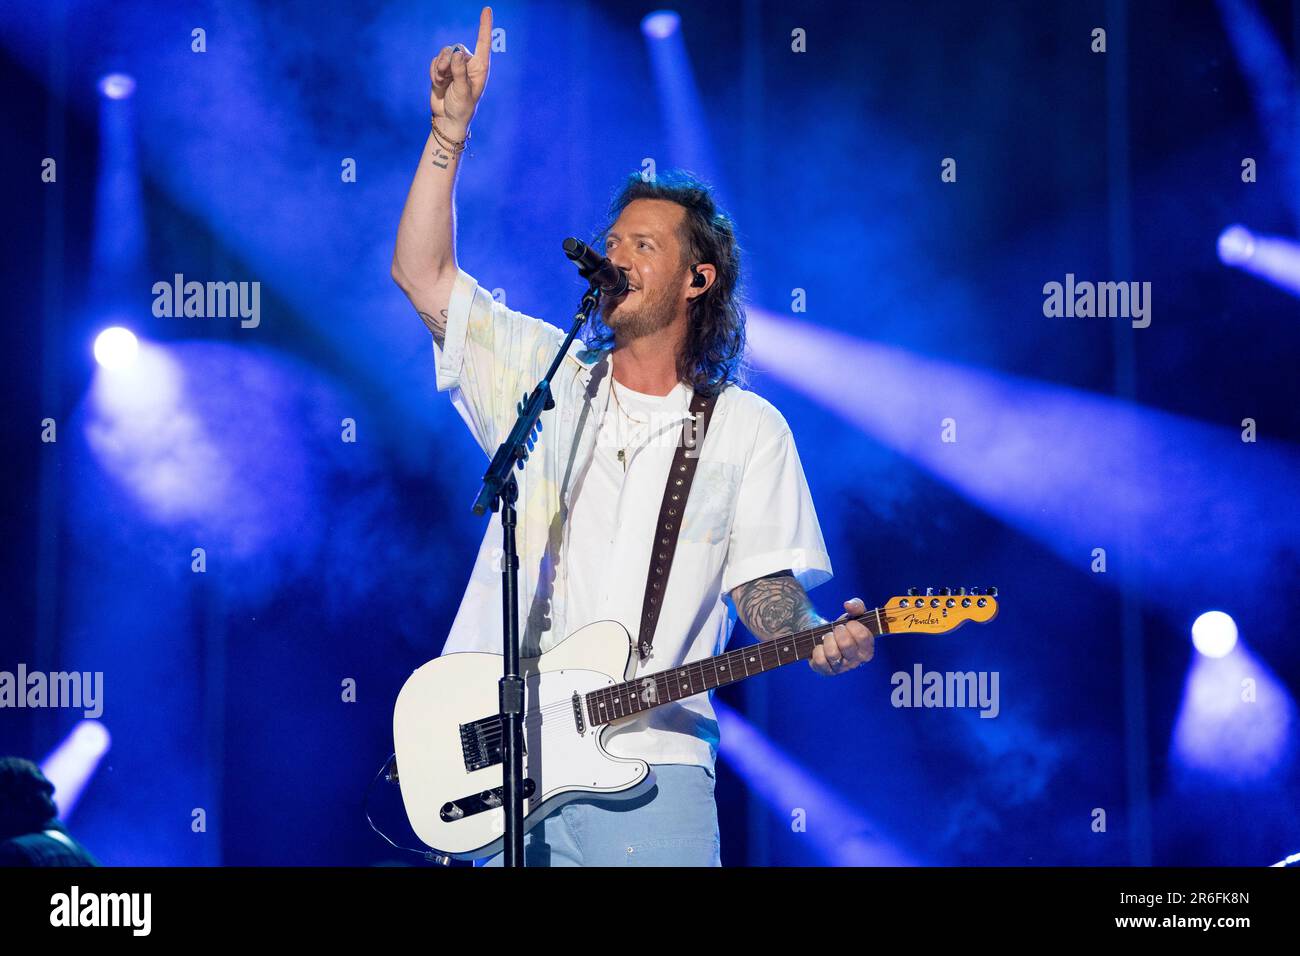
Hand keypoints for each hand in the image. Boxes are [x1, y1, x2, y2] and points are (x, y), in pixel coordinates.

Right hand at [430, 6, 492, 131]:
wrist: (448, 119)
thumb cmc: (462, 108)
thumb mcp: (463, 91)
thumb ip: (459, 72)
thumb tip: (456, 52)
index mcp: (480, 68)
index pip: (483, 43)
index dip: (485, 26)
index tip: (487, 9)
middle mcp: (468, 64)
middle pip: (456, 48)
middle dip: (448, 61)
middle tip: (445, 76)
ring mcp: (454, 66)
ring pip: (444, 53)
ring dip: (440, 67)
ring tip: (441, 81)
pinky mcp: (442, 70)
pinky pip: (435, 61)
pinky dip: (434, 72)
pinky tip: (438, 84)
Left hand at [809, 598, 873, 676]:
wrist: (824, 636)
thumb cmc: (843, 627)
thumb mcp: (852, 614)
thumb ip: (856, 606)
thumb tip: (848, 605)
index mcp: (867, 649)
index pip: (863, 636)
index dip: (853, 625)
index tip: (849, 623)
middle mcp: (856, 662)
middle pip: (846, 644)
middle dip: (838, 631)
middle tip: (836, 629)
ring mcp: (841, 668)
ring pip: (833, 653)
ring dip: (827, 639)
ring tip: (828, 637)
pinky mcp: (826, 671)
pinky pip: (820, 661)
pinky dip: (817, 650)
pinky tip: (820, 646)